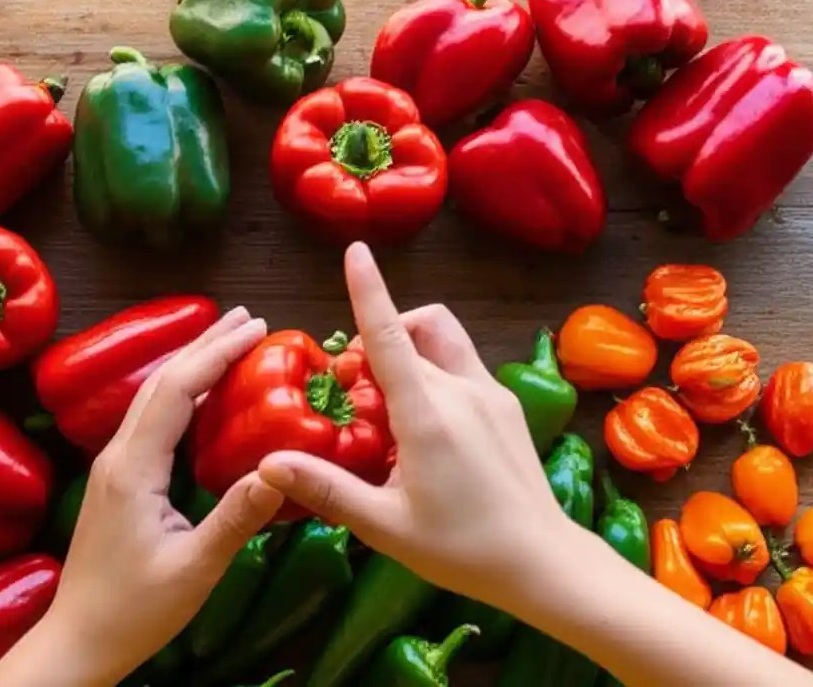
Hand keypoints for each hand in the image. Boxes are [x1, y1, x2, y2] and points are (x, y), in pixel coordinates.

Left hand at [0, 307, 282, 686]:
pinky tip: (204, 397)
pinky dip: (183, 395)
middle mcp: (118, 456)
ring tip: (232, 341)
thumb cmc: (134, 610)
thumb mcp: (195, 567)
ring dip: (192, 365)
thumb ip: (237, 517)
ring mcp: (114, 467)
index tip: (256, 329)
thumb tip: (280, 469)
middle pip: (161, 382)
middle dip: (205, 345)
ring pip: (153, 398)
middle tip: (251, 319)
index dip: (215, 353)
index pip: (175, 390)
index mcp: (133, 468)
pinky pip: (153, 421)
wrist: (78, 641)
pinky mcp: (119, 482)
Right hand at [257, 243, 583, 616]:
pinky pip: (463, 366)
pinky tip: (424, 424)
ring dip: (411, 346)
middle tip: (354, 387)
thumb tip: (268, 464)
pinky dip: (434, 371)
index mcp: (429, 414)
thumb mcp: (385, 525)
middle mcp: (463, 390)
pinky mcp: (507, 406)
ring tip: (387, 399)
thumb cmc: (462, 550)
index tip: (356, 250)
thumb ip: (327, 489)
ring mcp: (491, 394)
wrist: (543, 563)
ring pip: (443, 340)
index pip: (391, 335)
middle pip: (415, 329)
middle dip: (379, 338)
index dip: (369, 290)